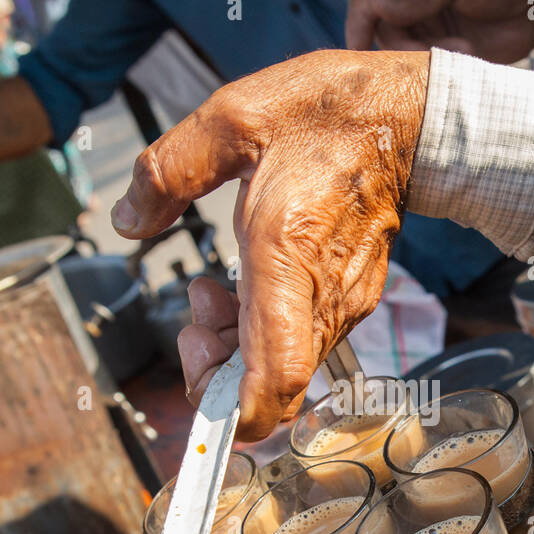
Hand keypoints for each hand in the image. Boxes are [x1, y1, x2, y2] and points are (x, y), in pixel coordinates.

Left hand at [111, 49, 428, 440]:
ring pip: (282, 368)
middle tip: (191, 311)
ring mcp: (341, 304)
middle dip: (213, 369)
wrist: (405, 120)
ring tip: (210, 286)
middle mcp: (320, 296)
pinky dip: (262, 331)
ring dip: (233, 346)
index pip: (274, 377)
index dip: (235, 417)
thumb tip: (128, 221)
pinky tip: (244, 281)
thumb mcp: (230, 118)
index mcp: (287, 256)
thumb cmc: (326, 115)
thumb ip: (166, 172)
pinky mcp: (348, 301)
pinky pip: (299, 342)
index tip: (200, 413)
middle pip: (269, 388)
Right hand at [346, 0, 533, 62]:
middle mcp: (409, 0)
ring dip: (426, 55)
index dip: (358, 19)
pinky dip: (440, 64)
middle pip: (381, 30)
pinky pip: (424, 66)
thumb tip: (378, 9)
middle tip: (430, 49)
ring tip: (461, 48)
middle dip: (403, 44)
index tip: (358, 45)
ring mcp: (425, 26)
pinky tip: (466, 51)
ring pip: (402, 52)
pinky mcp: (442, 51)